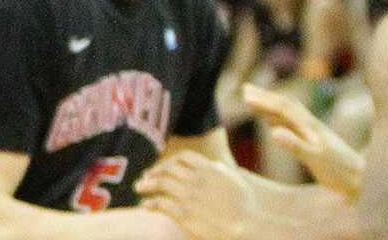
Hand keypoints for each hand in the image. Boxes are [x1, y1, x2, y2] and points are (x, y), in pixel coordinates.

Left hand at [137, 150, 257, 239]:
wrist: (247, 229)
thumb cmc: (246, 209)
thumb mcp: (237, 183)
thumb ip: (223, 172)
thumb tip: (214, 165)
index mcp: (210, 169)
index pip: (183, 157)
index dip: (170, 161)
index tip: (162, 166)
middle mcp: (197, 179)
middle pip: (167, 169)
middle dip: (154, 172)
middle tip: (145, 177)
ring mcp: (189, 196)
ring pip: (160, 184)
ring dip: (147, 185)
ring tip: (139, 188)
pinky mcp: (184, 213)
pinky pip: (160, 204)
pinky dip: (150, 204)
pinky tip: (146, 206)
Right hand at [242, 83, 363, 200]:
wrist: (363, 179)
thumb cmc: (340, 171)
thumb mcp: (316, 160)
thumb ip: (295, 146)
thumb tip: (272, 131)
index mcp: (310, 127)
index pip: (284, 107)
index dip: (264, 100)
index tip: (246, 94)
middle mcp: (311, 126)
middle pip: (286, 106)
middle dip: (265, 97)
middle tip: (245, 89)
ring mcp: (313, 133)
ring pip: (289, 114)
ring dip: (271, 105)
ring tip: (254, 100)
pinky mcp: (314, 142)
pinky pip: (293, 125)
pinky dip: (278, 120)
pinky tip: (272, 123)